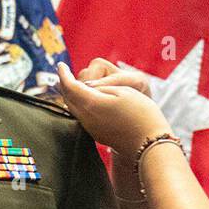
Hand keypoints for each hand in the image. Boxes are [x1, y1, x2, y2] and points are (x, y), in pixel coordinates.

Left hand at [56, 60, 171, 157]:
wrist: (147, 143)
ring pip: (72, 106)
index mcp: (92, 102)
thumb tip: (85, 86)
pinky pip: (80, 115)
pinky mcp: (94, 133)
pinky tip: (86, 100)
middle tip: (66, 73)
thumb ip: (101, 85)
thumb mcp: (123, 91)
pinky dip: (79, 104)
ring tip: (80, 85)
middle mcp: (85, 116)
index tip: (60, 65)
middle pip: (67, 97)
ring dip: (72, 94)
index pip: (70, 86)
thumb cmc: (141, 113)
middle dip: (66, 83)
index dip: (63, 74)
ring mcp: (88, 126)